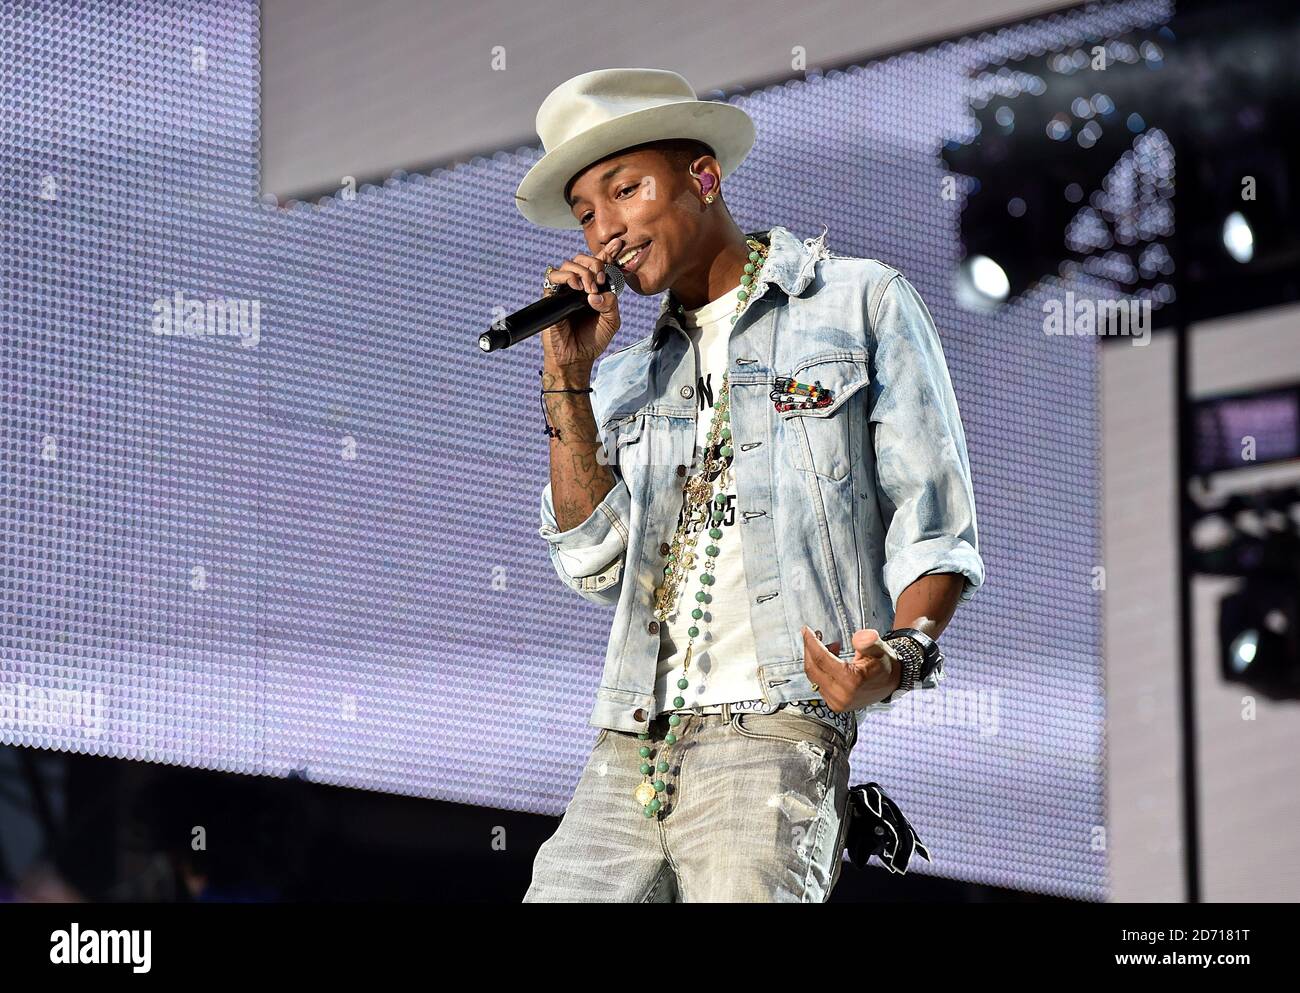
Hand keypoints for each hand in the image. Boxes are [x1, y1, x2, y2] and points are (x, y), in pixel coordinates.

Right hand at [539, 236, 624, 371]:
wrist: (576, 357)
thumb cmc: (593, 339)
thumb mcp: (611, 321)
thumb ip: (611, 304)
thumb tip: (597, 293)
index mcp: (596, 288)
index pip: (601, 264)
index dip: (608, 252)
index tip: (618, 243)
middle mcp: (580, 285)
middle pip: (584, 259)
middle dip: (596, 264)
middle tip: (600, 280)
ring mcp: (565, 289)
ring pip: (570, 263)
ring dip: (583, 272)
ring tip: (589, 289)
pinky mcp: (551, 296)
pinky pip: (554, 276)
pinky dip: (567, 277)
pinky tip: (577, 287)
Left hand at [800, 626, 902, 711]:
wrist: (891, 683)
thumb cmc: (883, 664)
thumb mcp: (879, 649)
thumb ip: (868, 641)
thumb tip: (858, 637)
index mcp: (852, 681)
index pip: (821, 659)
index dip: (811, 643)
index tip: (806, 630)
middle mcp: (842, 695)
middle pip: (813, 669)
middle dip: (809, 650)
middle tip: (812, 635)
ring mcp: (837, 703)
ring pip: (814, 677)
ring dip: (815, 659)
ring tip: (829, 646)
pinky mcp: (835, 706)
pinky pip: (819, 684)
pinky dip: (820, 670)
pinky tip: (830, 660)